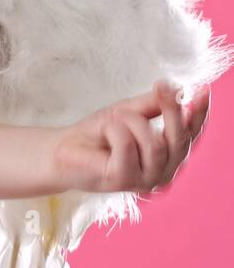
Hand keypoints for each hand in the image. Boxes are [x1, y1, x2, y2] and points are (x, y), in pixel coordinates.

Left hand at [50, 80, 211, 195]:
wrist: (63, 149)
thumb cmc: (98, 133)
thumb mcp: (129, 112)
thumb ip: (154, 105)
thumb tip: (178, 89)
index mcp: (168, 156)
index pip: (190, 135)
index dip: (199, 114)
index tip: (204, 90)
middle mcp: (164, 172)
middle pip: (180, 140)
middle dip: (172, 111)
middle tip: (161, 87)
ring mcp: (146, 180)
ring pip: (154, 142)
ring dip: (130, 121)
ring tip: (112, 120)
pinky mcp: (124, 180)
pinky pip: (127, 144)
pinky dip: (114, 130)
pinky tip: (104, 134)